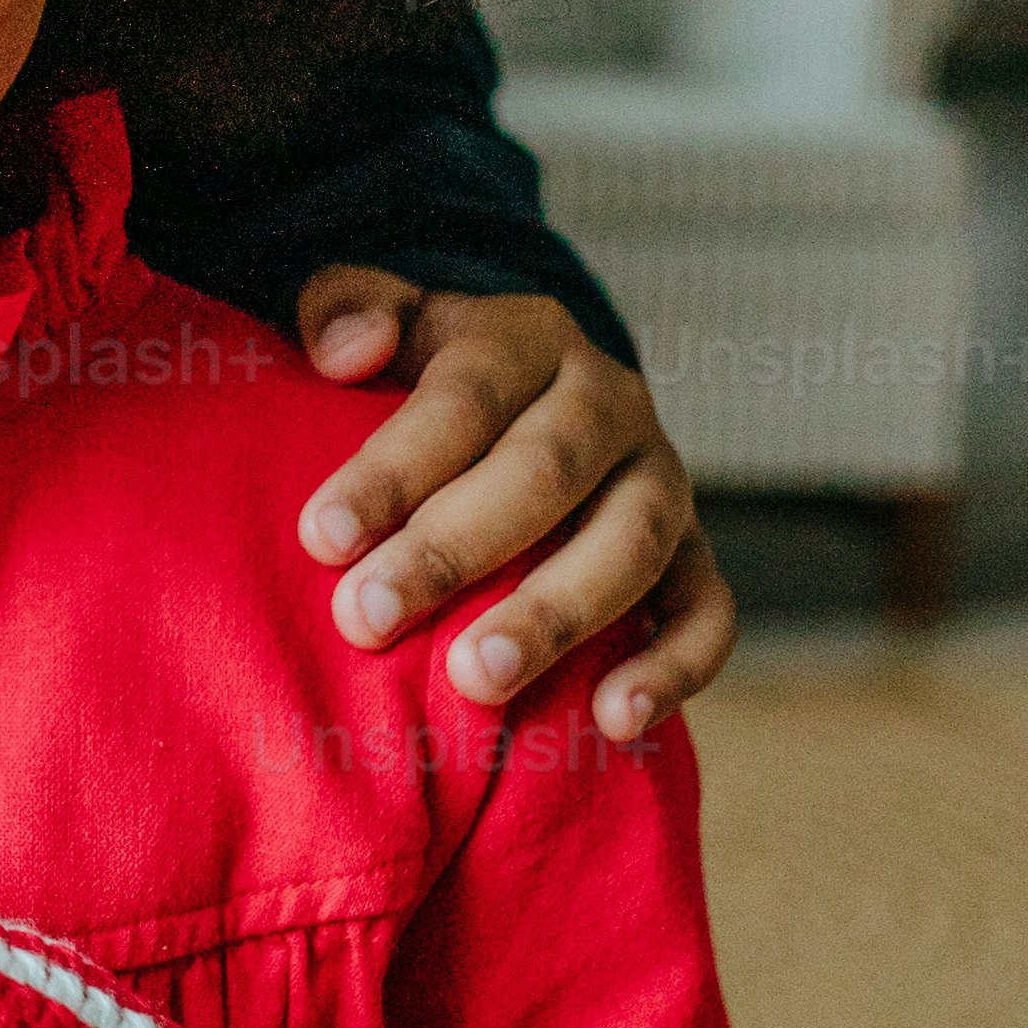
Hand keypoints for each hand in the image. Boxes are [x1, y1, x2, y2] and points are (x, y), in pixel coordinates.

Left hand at [294, 272, 735, 740]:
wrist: (536, 408)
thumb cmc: (428, 383)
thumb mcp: (387, 326)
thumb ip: (343, 308)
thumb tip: (344, 350)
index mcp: (529, 339)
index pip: (465, 395)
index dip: (394, 466)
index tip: (320, 538)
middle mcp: (610, 403)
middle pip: (545, 471)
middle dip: (452, 550)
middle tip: (367, 618)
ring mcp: (665, 481)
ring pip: (631, 544)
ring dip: (555, 614)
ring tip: (475, 680)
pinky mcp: (697, 556)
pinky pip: (707, 612)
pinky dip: (672, 667)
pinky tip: (612, 719)